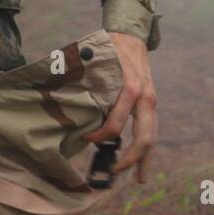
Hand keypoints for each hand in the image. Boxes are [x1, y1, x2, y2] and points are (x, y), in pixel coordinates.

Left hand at [84, 31, 156, 183]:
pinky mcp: (151, 102)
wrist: (130, 36)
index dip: (100, 136)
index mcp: (129, 89)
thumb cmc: (108, 48)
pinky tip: (141, 161)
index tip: (86, 139)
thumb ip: (87, 83)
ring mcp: (151, 101)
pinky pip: (151, 129)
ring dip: (144, 159)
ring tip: (138, 178)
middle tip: (114, 172)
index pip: (116, 124)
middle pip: (144, 138)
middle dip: (131, 159)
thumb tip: (61, 101)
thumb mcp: (96, 62)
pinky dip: (146, 146)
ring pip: (152, 137)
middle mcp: (145, 97)